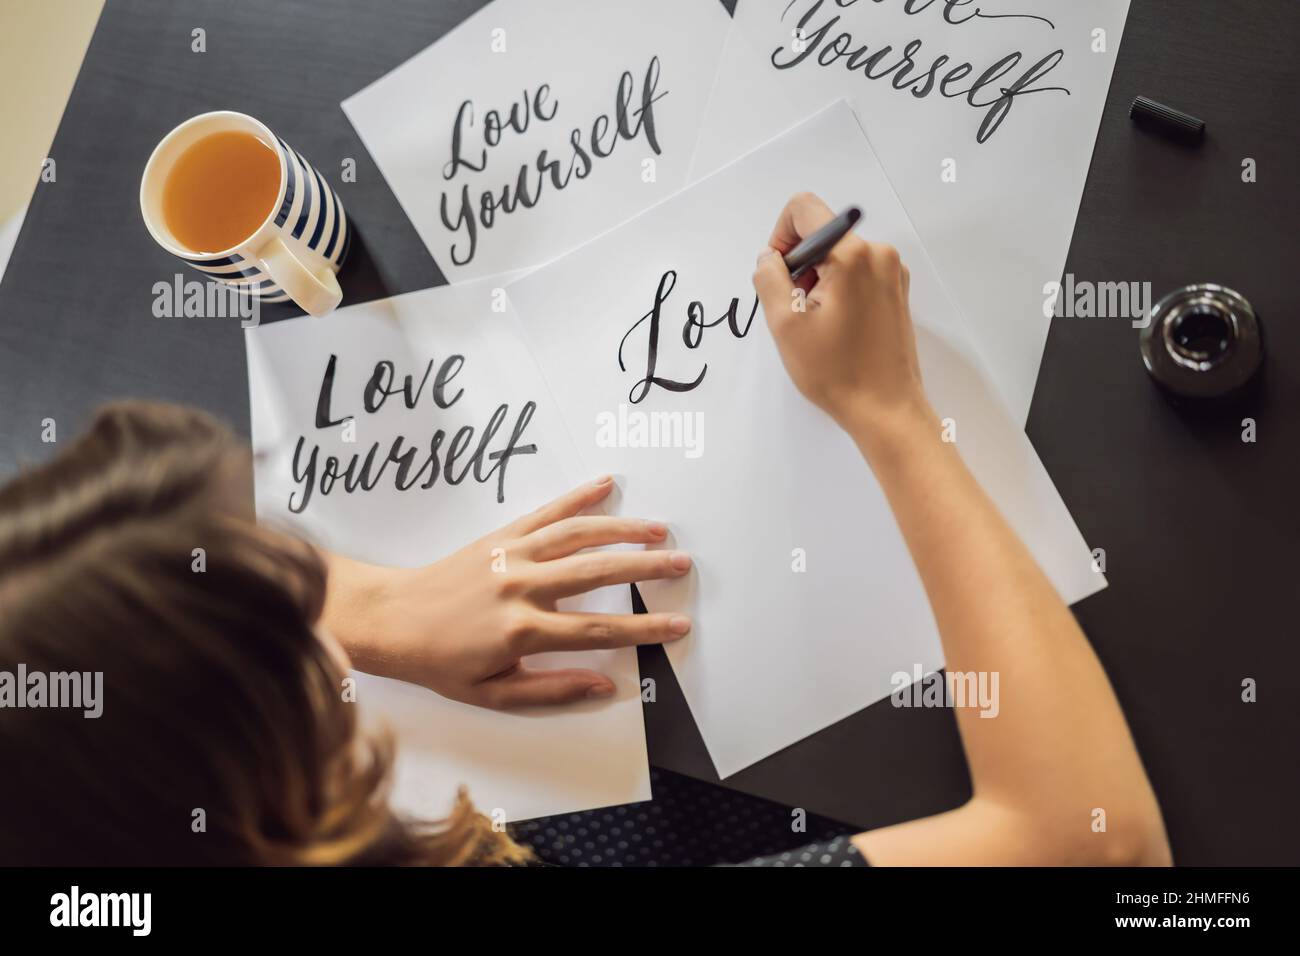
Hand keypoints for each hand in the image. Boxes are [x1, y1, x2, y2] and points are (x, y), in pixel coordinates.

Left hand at [321, 476, 691, 708]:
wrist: (393, 619)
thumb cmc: (442, 662)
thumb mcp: (494, 693)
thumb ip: (552, 689)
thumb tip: (604, 684)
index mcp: (522, 630)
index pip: (598, 631)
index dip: (643, 628)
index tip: (676, 624)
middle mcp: (521, 586)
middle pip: (597, 572)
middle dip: (645, 567)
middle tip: (682, 563)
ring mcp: (512, 555)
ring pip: (578, 535)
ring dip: (622, 529)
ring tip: (658, 529)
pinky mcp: (501, 536)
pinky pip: (546, 513)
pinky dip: (577, 497)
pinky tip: (606, 485)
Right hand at [752, 192, 932, 452]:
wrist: (886, 410)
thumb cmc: (837, 371)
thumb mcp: (785, 324)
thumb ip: (769, 278)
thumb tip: (770, 258)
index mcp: (852, 254)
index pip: (804, 209)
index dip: (781, 237)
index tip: (781, 275)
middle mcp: (879, 254)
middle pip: (821, 235)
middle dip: (799, 267)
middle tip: (797, 312)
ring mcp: (892, 272)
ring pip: (838, 257)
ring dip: (817, 282)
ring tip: (817, 325)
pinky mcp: (896, 291)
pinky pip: (856, 273)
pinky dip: (837, 291)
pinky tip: (835, 328)